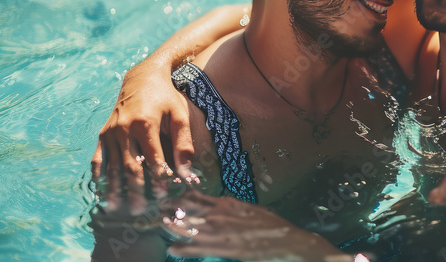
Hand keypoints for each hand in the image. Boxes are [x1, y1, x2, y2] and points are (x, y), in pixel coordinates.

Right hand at [91, 61, 195, 199]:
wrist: (142, 77)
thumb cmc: (166, 97)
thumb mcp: (179, 115)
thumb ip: (183, 143)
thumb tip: (188, 172)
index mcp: (145, 123)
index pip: (152, 158)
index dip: (158, 178)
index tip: (165, 194)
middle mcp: (124, 128)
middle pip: (129, 166)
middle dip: (135, 189)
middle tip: (140, 210)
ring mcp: (111, 131)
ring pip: (112, 165)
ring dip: (115, 188)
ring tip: (117, 208)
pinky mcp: (103, 133)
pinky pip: (99, 158)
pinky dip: (99, 175)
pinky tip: (102, 190)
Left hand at [162, 191, 348, 260]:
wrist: (289, 241)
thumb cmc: (272, 226)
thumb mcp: (251, 209)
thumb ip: (233, 206)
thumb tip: (220, 202)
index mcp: (227, 204)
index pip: (197, 198)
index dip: (179, 198)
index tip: (167, 197)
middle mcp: (221, 215)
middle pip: (188, 210)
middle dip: (170, 209)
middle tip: (156, 208)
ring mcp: (223, 232)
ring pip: (190, 227)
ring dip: (173, 226)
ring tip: (160, 224)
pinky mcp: (227, 248)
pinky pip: (201, 248)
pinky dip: (185, 248)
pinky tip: (173, 249)